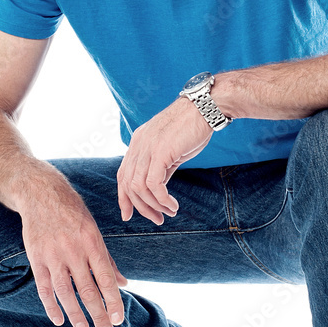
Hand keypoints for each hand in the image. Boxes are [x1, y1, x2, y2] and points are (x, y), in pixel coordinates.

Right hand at [19, 174, 127, 326]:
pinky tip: (58, 320)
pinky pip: (44, 287)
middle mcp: (74, 250)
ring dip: (76, 313)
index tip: (119, 319)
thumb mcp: (94, 231)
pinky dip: (51, 306)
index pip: (106, 278)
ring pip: (66, 292)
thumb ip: (108, 260)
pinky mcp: (37, 258)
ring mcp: (54, 255)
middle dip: (98, 313)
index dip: (113, 301)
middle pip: (88, 289)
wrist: (41, 194)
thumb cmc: (73, 214)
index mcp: (93, 243)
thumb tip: (124, 284)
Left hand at [117, 98, 212, 224]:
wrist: (205, 107)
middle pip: (128, 184)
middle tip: (157, 219)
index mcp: (137, 143)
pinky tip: (173, 205)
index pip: (122, 175)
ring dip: (154, 205)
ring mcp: (148, 148)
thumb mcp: (170, 149)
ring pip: (139, 187)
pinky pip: (154, 184)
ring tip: (169, 212)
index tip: (129, 215)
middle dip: (141, 207)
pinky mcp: (161, 152)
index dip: (123, 197)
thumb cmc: (192, 127)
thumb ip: (161, 167)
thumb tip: (157, 189)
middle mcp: (138, 145)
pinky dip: (162, 199)